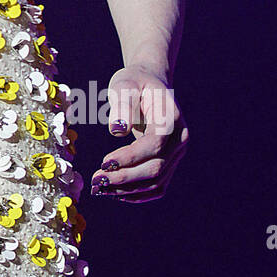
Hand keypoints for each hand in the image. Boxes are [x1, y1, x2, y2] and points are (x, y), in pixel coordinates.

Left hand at [90, 64, 188, 202]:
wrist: (149, 85)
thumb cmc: (134, 83)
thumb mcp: (125, 84)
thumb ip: (122, 104)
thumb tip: (117, 129)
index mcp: (172, 117)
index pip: (156, 144)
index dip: (131, 156)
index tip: (104, 162)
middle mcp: (181, 139)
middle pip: (157, 167)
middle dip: (125, 177)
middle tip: (96, 181)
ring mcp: (177, 153)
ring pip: (156, 181)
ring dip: (128, 189)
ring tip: (100, 189)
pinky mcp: (169, 163)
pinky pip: (157, 186)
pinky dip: (137, 194)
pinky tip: (115, 194)